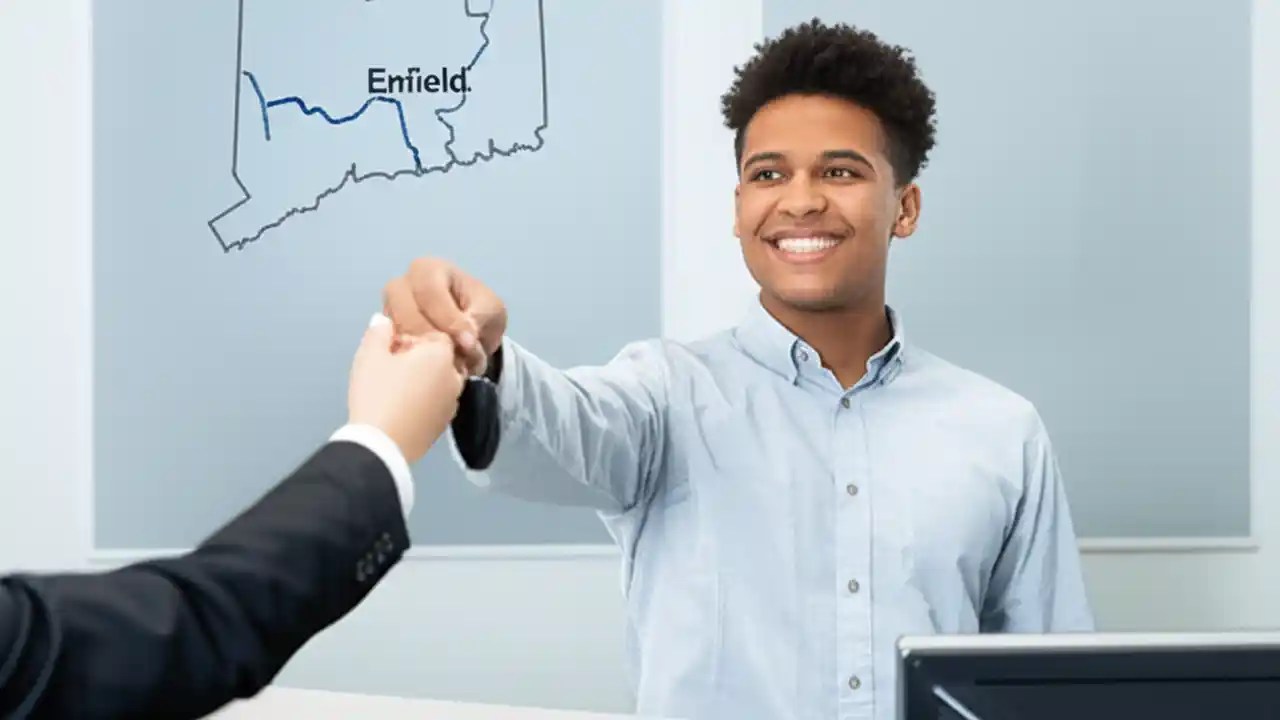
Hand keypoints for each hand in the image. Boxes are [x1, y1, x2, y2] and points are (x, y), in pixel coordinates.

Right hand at [347, 314, 466, 463]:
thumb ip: (378, 333)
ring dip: (424, 380)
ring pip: (440, 382)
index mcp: (441, 356)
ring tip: (395, 387)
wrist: (382, 446)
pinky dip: (424, 400)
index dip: (414, 337)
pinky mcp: (443, 426)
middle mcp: (454, 378)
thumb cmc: (377, 394)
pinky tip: (403, 406)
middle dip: (421, 359)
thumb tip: (384, 321)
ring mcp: (451, 404)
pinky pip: (436, 403)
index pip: (437, 334)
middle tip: (392, 366)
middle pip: (441, 359)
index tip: (394, 346)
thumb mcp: (370, 356)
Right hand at [381, 257, 506, 374]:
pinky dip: (413, 363)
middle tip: (455, 356)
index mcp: (428, 270)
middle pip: (405, 311)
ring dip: (423, 353)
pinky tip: (433, 371)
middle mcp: (402, 287)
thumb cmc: (480, 311)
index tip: (469, 342)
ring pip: (396, 334)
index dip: (448, 319)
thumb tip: (464, 341)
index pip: (429, 291)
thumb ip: (478, 321)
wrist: (472, 332)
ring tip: (448, 365)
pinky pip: (392, 351)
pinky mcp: (388, 337)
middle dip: (433, 337)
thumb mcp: (490, 311)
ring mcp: (391, 313)